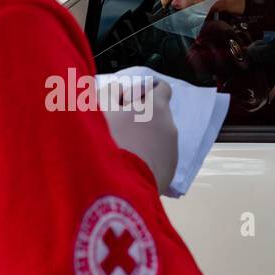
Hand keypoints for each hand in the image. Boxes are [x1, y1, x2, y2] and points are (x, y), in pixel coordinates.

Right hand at [103, 80, 177, 195]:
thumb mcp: (102, 106)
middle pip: (159, 116)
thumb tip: (120, 90)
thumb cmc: (109, 139)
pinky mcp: (169, 172)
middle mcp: (170, 127)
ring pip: (158, 139)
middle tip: (120, 126)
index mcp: (157, 107)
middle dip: (142, 117)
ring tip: (122, 150)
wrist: (119, 186)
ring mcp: (172, 151)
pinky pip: (158, 159)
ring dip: (144, 139)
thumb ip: (111, 92)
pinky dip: (147, 159)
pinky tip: (129, 166)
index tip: (131, 100)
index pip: (162, 89)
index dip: (147, 91)